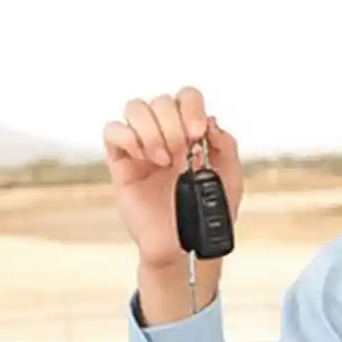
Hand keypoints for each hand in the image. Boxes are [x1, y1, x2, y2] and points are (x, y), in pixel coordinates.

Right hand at [102, 86, 243, 270]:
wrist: (182, 244)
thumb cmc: (205, 211)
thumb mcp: (230, 178)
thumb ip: (226, 146)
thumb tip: (211, 122)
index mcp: (190, 131)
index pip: (186, 97)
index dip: (192, 108)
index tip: (198, 134)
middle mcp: (165, 134)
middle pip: (161, 100)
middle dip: (174, 125)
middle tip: (182, 155)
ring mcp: (141, 146)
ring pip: (135, 108)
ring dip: (151, 131)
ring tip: (164, 161)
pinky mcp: (120, 163)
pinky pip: (112, 131)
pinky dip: (127, 137)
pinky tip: (143, 159)